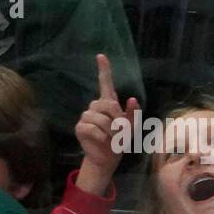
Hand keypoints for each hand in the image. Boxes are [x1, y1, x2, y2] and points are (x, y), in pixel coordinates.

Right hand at [74, 53, 138, 195]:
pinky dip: (101, 136)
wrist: (108, 157)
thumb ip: (133, 113)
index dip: (104, 69)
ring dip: (110, 130)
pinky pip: (92, 128)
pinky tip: (102, 141)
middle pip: (107, 104)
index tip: (100, 56)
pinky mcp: (80, 127)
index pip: (105, 82)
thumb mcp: (131, 126)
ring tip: (112, 138)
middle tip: (120, 131)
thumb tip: (132, 98)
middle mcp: (95, 107)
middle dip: (117, 118)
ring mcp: (86, 117)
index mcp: (108, 103)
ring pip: (100, 118)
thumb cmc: (120, 140)